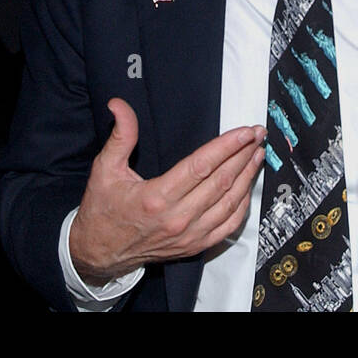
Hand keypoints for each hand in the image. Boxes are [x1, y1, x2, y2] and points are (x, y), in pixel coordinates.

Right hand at [69, 97, 264, 285]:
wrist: (100, 251)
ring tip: (257, 155)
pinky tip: (248, 188)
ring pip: (229, 204)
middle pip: (221, 182)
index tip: (245, 131)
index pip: (202, 166)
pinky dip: (242, 206)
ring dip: (247, 178)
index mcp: (157, 197)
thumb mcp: (105, 168)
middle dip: (243, 155)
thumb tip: (119, 105)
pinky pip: (227, 226)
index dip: (227, 146)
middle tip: (257, 136)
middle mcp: (177, 218)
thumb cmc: (103, 209)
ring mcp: (189, 235)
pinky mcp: (194, 246)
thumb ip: (120, 135)